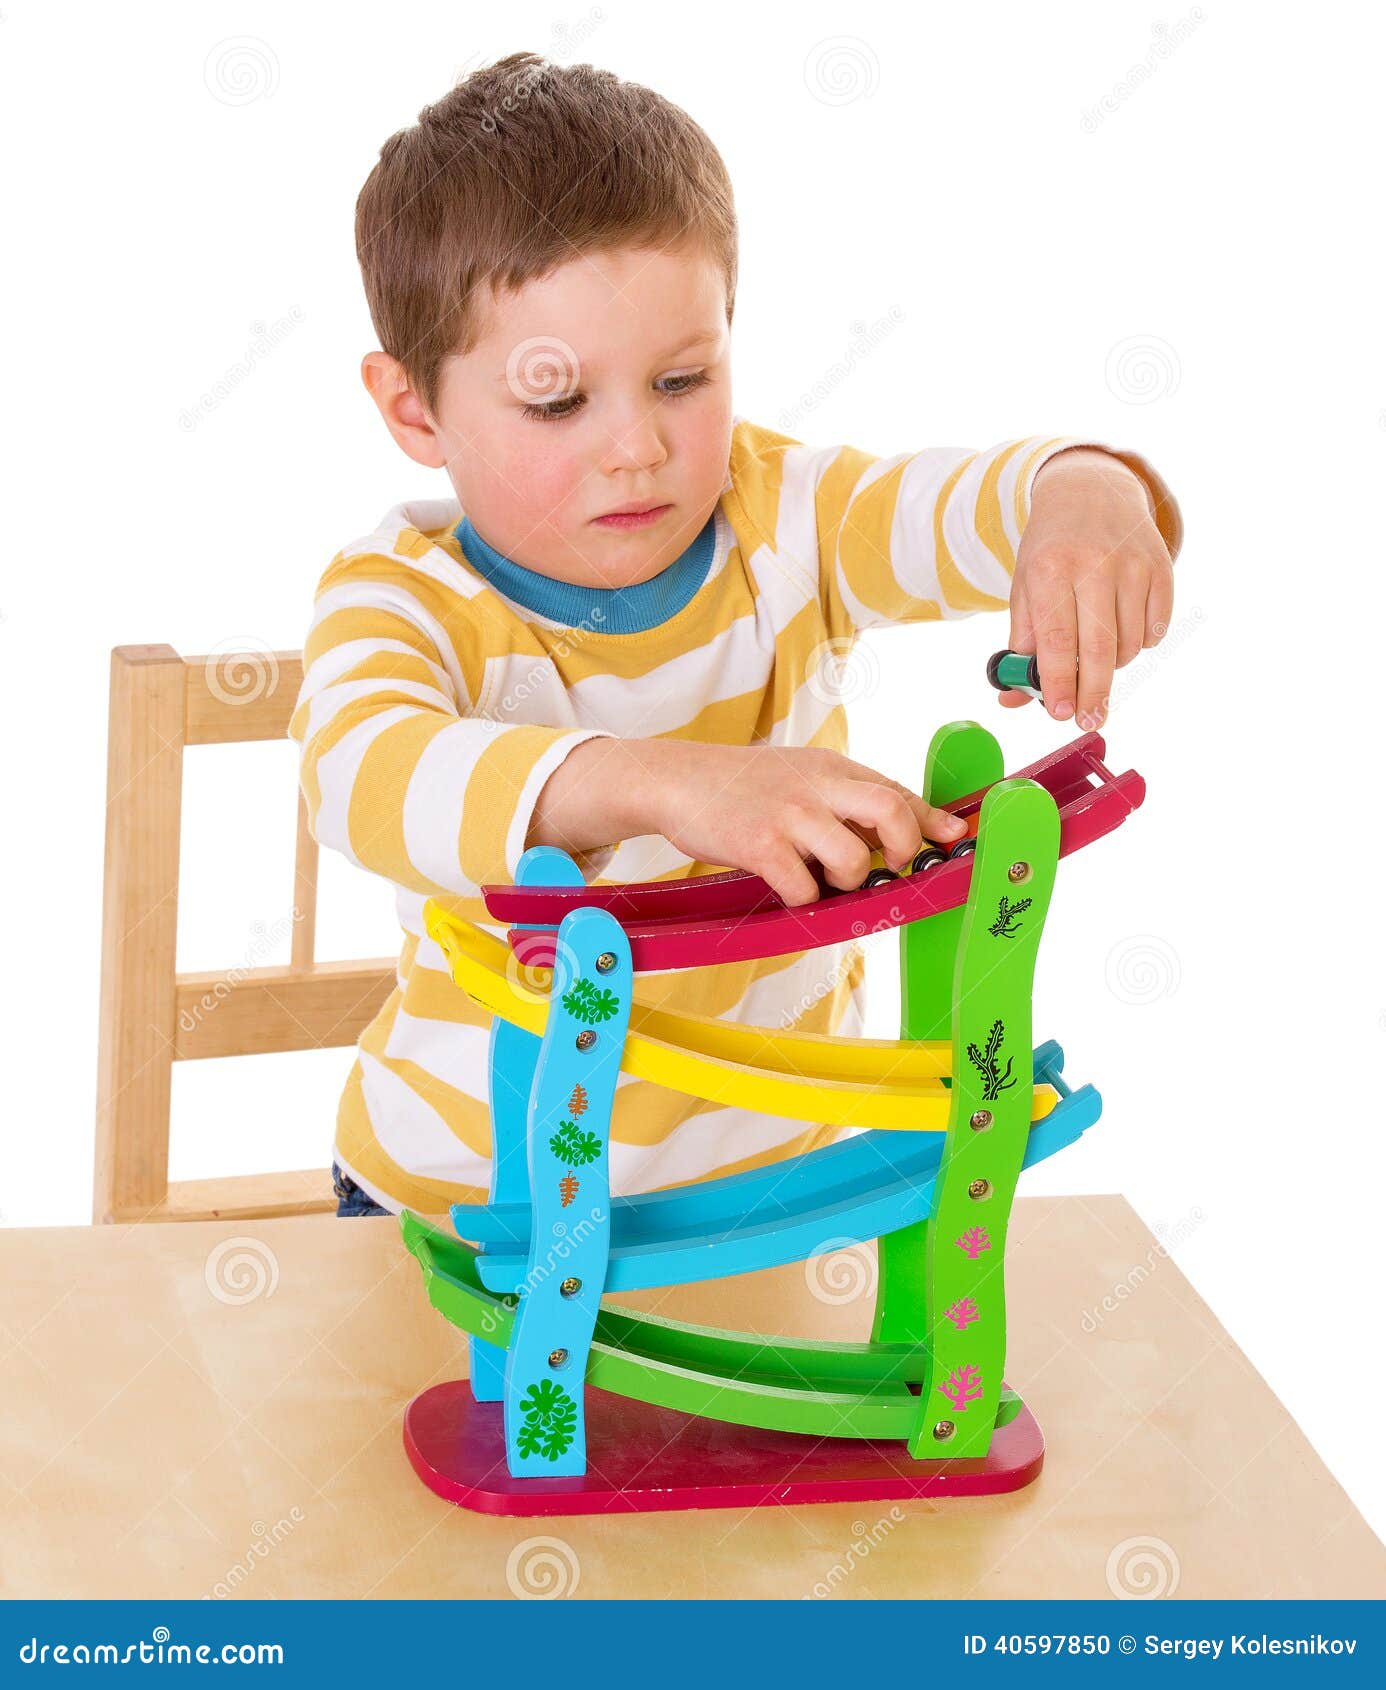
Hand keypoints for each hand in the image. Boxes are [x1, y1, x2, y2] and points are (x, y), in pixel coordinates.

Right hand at [632, 740, 968, 906]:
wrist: (677, 780)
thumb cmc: (745, 787)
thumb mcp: (802, 775)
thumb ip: (848, 798)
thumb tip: (906, 828)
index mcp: (833, 768)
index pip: (898, 791)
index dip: (933, 821)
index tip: (955, 840)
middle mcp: (818, 786)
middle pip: (891, 811)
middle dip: (906, 848)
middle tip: (891, 868)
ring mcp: (790, 814)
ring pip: (853, 859)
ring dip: (847, 882)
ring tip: (822, 878)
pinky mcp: (760, 844)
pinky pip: (803, 888)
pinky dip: (803, 899)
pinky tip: (786, 887)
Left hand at [1004, 447, 1173, 730]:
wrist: (1090, 492)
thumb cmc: (1051, 551)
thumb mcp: (1025, 588)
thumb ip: (1023, 645)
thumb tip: (1015, 700)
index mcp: (1050, 570)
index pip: (1056, 639)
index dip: (1058, 681)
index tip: (1060, 714)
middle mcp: (1094, 565)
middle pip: (1098, 648)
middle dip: (1093, 693)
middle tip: (1088, 721)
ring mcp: (1133, 565)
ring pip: (1129, 644)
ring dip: (1112, 664)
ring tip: (1095, 651)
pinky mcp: (1162, 567)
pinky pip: (1155, 628)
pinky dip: (1139, 641)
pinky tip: (1122, 626)